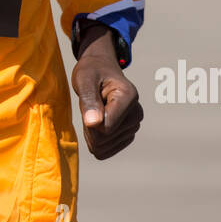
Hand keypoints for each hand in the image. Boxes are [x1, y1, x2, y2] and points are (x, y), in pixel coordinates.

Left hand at [71, 27, 143, 159]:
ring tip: (95, 111)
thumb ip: (88, 100)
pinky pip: (104, 151)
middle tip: (90, 105)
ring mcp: (134, 126)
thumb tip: (93, 124)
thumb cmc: (91, 72)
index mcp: (129, 97)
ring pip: (102, 147)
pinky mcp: (128, 135)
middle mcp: (136, 114)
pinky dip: (95, 139)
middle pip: (103, 139)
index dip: (89, 120)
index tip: (88, 101)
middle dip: (89, 126)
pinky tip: (98, 121)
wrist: (100, 70)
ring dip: (91, 132)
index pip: (106, 128)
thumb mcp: (84, 79)